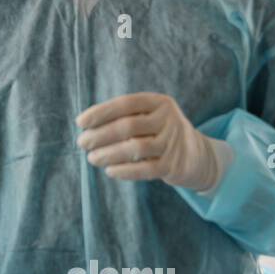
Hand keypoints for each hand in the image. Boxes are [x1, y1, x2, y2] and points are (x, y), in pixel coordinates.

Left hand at [76, 93, 226, 191]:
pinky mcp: (173, 165)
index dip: (100, 112)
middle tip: (82, 143)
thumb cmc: (157, 131)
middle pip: (128, 126)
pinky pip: (146, 169)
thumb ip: (123, 116)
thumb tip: (86, 126)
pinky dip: (125, 171)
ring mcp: (172, 142)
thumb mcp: (147, 115)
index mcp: (158, 102)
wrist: (194, 153)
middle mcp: (168, 119)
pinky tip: (109, 171)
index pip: (125, 104)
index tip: (80, 123)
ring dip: (109, 154)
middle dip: (100, 135)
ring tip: (92, 158)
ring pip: (136, 148)